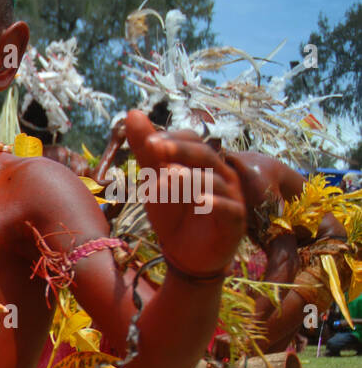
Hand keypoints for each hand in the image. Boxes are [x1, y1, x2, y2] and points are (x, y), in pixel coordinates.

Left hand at [124, 110, 244, 278]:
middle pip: (205, 155)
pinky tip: (200, 202)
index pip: (192, 140)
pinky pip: (228, 209)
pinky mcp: (235, 221)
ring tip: (169, 175)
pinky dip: (214, 204)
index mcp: (203, 162)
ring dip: (190, 178)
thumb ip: (146, 151)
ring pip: (215, 182)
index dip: (172, 138)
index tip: (146, 141)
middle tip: (153, 148)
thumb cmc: (173, 212)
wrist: (186, 255)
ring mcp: (231, 197)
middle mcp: (221, 174)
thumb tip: (132, 112)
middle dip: (179, 150)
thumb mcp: (155, 180)